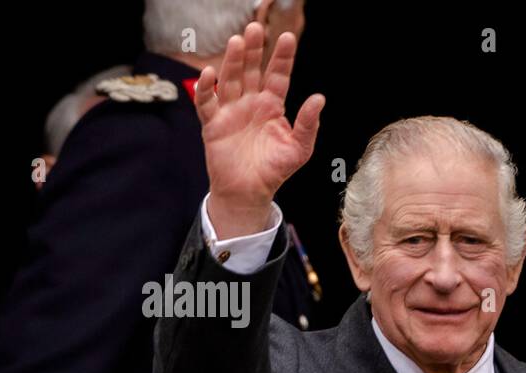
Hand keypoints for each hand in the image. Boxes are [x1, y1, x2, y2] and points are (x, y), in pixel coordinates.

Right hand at [196, 22, 324, 237]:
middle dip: (253, 50)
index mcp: (272, 105)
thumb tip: (319, 98)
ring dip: (232, 61)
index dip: (282, 57)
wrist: (250, 192)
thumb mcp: (300, 148)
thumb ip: (308, 124)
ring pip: (230, 79)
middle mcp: (250, 103)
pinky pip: (207, 102)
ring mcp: (231, 111)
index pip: (277, 75)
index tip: (287, 37)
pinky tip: (209, 74)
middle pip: (251, 70)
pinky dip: (206, 88)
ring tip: (236, 41)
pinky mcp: (213, 124)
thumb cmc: (275, 169)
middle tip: (255, 28)